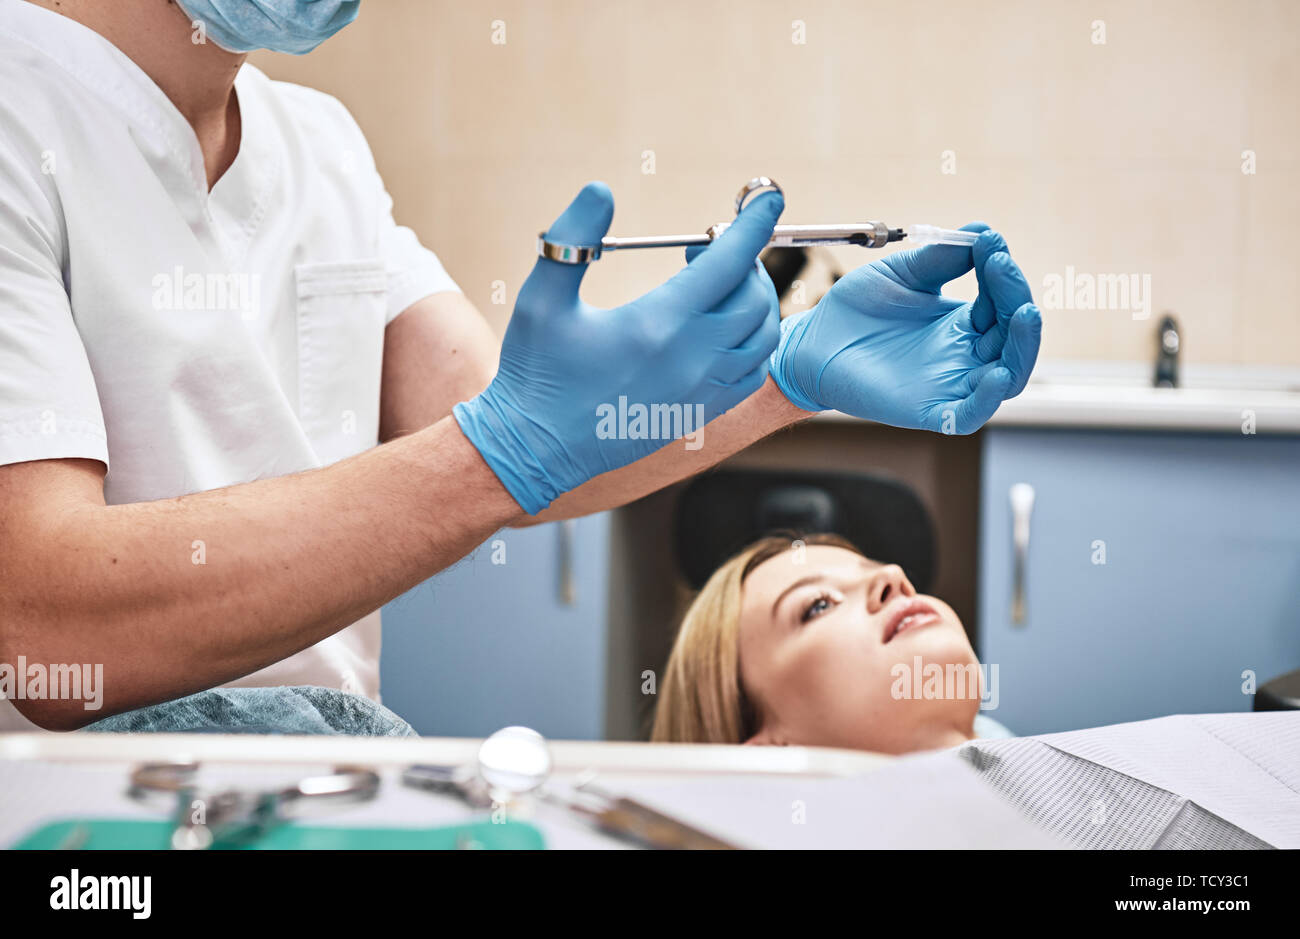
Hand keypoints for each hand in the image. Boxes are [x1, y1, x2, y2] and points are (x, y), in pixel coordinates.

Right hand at [454, 182, 782, 513]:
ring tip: (717, 285)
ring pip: (761, 338)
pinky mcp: (699, 413)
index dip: (752, 225)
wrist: (537, 447)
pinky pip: (751, 373)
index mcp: (658, 324)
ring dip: (753, 301)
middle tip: (705, 249)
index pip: (728, 262)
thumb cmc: (536, 373)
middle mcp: (691, 359)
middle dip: (743, 261)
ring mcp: (700, 391)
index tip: (767, 199)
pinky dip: (752, 343)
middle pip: (753, 297)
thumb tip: (600, 190)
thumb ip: (572, 238)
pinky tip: (722, 328)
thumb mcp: (541, 298)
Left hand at [768, 224, 1040, 433]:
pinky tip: (997, 375)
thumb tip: (982, 231)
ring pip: (1007, 378)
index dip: (1002, 275)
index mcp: (963, 324)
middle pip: (1014, 338)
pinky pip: (969, 415)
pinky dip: (987, 399)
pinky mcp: (928, 410)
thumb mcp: (901, 274)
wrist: (812, 344)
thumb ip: (940, 259)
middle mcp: (964, 355)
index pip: (1003, 303)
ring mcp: (949, 384)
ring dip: (1023, 348)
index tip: (988, 243)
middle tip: (1002, 266)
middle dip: (1017, 300)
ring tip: (1023, 313)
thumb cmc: (856, 312)